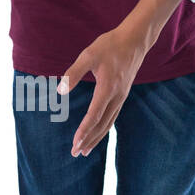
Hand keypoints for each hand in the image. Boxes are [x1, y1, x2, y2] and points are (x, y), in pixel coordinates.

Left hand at [58, 27, 147, 156]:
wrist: (135, 41)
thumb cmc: (110, 46)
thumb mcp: (89, 55)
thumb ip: (74, 73)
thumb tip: (60, 90)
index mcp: (107, 88)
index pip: (94, 115)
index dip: (84, 131)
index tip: (75, 143)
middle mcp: (116, 96)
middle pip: (101, 125)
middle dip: (88, 140)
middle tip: (75, 153)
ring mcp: (121, 97)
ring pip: (108, 123)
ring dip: (96, 138)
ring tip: (85, 151)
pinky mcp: (122, 95)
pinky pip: (112, 117)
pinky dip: (104, 129)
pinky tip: (97, 134)